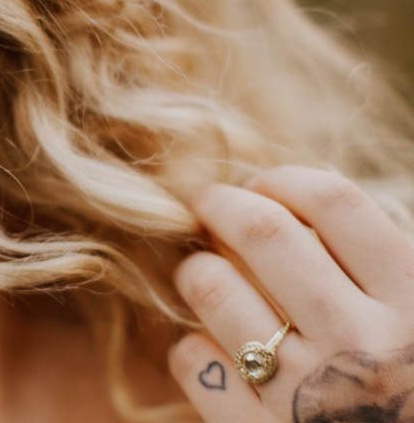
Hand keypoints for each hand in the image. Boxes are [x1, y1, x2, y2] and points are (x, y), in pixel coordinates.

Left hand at [167, 166, 413, 421]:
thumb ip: (387, 274)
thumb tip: (308, 210)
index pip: (333, 200)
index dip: (284, 180)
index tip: (264, 187)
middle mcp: (365, 344)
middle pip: (262, 230)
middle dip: (221, 205)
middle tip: (207, 207)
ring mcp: (311, 395)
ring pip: (213, 287)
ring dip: (195, 270)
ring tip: (200, 273)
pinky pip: (194, 362)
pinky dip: (189, 345)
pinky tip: (208, 349)